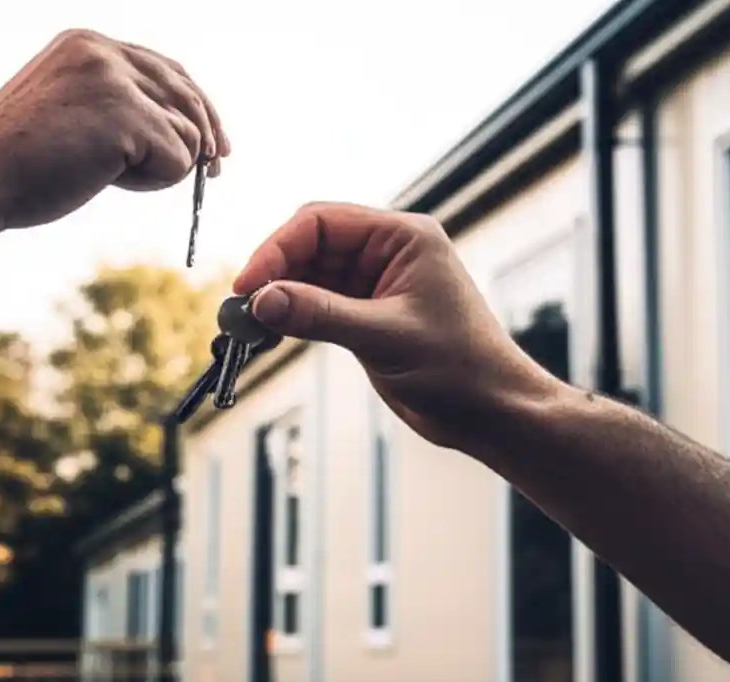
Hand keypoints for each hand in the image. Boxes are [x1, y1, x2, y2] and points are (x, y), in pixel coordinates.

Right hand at [0, 29, 229, 229]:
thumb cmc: (21, 160)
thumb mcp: (72, 112)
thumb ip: (120, 106)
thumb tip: (186, 132)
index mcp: (88, 44)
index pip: (167, 69)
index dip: (198, 107)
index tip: (215, 142)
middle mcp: (104, 51)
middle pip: (188, 95)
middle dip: (205, 137)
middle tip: (213, 173)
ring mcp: (117, 80)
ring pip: (186, 132)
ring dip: (162, 167)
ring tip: (110, 175)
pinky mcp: (129, 116)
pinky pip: (178, 160)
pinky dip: (155, 182)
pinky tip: (110, 181)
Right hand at [233, 203, 563, 451]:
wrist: (491, 412)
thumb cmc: (459, 368)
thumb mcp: (386, 338)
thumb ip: (322, 315)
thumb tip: (261, 300)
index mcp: (404, 237)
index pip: (322, 222)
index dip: (277, 249)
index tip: (247, 285)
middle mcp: (389, 252)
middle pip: (310, 245)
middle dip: (272, 273)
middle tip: (238, 310)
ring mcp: (377, 283)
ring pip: (309, 276)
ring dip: (277, 297)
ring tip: (245, 328)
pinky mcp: (369, 315)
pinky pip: (318, 304)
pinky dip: (291, 317)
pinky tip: (268, 336)